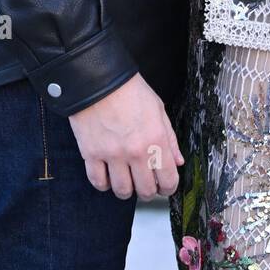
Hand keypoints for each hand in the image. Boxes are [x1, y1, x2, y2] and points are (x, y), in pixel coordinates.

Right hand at [69, 73, 183, 201]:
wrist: (98, 78)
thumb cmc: (129, 89)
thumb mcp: (158, 108)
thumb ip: (169, 137)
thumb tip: (178, 160)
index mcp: (156, 139)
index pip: (168, 180)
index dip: (168, 187)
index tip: (164, 185)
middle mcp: (136, 151)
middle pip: (146, 191)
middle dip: (148, 191)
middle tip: (144, 182)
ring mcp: (112, 154)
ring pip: (122, 191)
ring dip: (126, 189)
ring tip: (125, 179)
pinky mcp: (91, 154)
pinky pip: (98, 182)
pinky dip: (103, 183)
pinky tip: (107, 175)